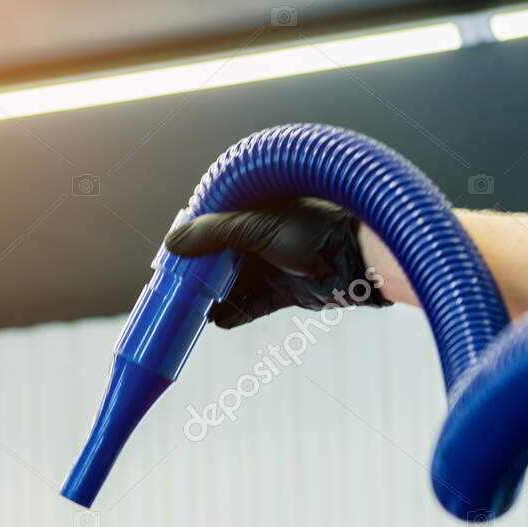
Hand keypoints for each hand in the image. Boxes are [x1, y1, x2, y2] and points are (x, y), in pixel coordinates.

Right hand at [163, 197, 388, 327]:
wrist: (357, 260)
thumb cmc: (314, 230)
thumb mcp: (258, 227)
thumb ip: (215, 234)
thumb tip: (172, 244)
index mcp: (256, 205)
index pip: (213, 220)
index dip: (192, 238)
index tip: (170, 256)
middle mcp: (262, 233)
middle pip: (220, 256)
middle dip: (199, 273)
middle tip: (175, 289)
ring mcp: (273, 263)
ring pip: (233, 283)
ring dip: (214, 297)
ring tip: (191, 310)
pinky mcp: (284, 290)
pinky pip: (252, 304)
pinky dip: (235, 313)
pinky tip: (217, 321)